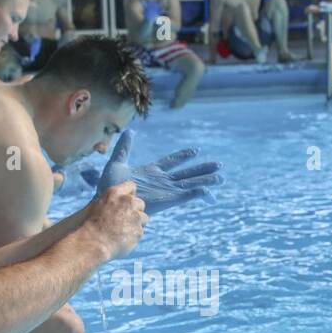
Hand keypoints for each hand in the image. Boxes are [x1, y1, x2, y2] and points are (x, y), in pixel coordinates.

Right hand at [85, 180, 146, 260]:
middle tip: (124, 220)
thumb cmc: (88, 226)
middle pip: (140, 203)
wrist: (91, 244)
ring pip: (144, 218)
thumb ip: (108, 201)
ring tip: (123, 231)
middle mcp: (127, 202)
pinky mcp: (139, 230)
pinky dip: (133, 236)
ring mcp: (135, 216)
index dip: (130, 195)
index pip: (131, 186)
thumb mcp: (94, 206)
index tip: (127, 202)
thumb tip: (115, 201)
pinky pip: (140, 232)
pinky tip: (122, 239)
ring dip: (136, 223)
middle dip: (135, 211)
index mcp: (114, 193)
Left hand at [95, 130, 222, 215]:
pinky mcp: (167, 200)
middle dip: (202, 169)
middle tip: (219, 165)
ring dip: (205, 181)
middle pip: (187, 173)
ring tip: (221, 178)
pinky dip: (196, 194)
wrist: (110, 201)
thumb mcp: (118, 162)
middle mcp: (162, 181)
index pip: (172, 161)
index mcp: (152, 171)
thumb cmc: (110, 186)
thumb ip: (124, 147)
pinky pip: (185, 196)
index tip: (196, 150)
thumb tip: (130, 131)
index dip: (183, 156)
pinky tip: (209, 193)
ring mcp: (166, 191)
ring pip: (190, 183)